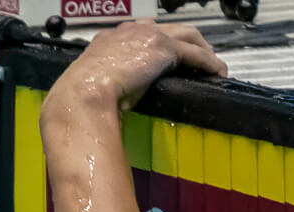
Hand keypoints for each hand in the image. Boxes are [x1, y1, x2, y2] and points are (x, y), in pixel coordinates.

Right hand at [51, 22, 225, 111]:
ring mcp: (148, 36)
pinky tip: (216, 73)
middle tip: (193, 60)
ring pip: (187, 35)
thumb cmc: (77, 98)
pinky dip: (208, 63)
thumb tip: (113, 99)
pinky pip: (195, 54)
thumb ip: (103, 83)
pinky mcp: (164, 49)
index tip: (161, 58)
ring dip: (201, 50)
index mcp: (107, 39)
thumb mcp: (89, 85)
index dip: (154, 44)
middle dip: (183, 43)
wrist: (81, 95)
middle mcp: (128, 31)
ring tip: (210, 66)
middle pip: (167, 30)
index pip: (138, 34)